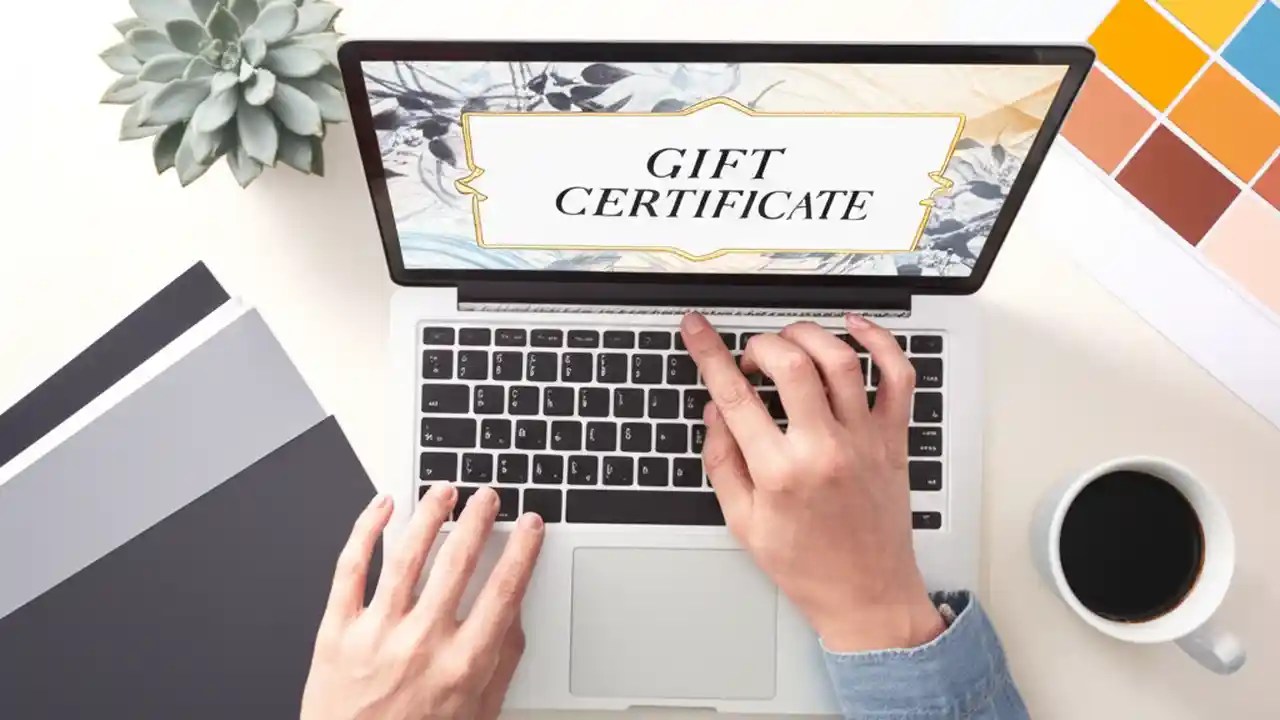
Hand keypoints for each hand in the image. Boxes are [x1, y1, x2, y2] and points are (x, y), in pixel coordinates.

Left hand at [300, 485, 544, 719]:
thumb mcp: (479, 713)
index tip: (531, 526)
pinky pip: (349, 568)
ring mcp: (375, 633)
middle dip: (478, 519)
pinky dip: (365, 530)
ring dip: (429, 514)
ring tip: (444, 491)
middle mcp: (421, 643)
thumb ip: (501, 662)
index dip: (522, 550)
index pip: (503, 591)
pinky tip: (381, 508)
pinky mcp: (336, 632)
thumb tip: (514, 612)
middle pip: (457, 561)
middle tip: (488, 497)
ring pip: (406, 554)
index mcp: (462, 665)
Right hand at [681, 312, 943, 651]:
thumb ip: (722, 462)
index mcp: (780, 473)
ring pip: (840, 360)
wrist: (867, 594)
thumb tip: (716, 411)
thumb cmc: (808, 566)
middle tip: (751, 358)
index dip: (709, 352)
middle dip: (761, 346)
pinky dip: (881, 343)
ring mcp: (864, 440)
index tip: (698, 329)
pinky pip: (897, 376)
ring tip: (790, 343)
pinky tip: (856, 329)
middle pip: (791, 364)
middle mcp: (824, 449)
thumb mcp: (743, 522)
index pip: (735, 395)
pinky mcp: (894, 439)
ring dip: (808, 336)